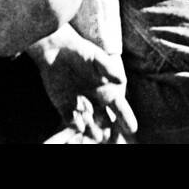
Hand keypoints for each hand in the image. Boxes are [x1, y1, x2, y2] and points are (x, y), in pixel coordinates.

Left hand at [29, 26, 136, 142]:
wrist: (56, 49)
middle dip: (108, 131)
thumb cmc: (79, 51)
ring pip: (89, 124)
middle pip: (105, 121)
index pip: (119, 108)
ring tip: (95, 136)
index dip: (126, 118)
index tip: (132, 129)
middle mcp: (94, 100)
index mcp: (105, 90)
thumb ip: (107, 68)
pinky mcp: (64, 107)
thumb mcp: (96, 58)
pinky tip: (77, 126)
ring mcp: (79, 104)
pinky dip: (75, 125)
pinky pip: (71, 121)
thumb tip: (121, 79)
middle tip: (110, 138)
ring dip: (92, 130)